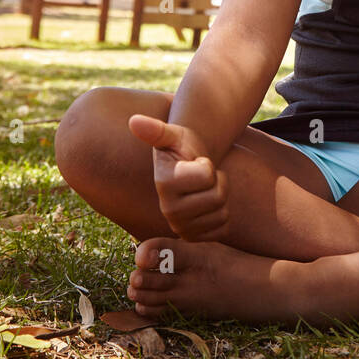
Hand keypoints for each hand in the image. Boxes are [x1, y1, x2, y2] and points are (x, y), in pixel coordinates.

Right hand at [128, 115, 229, 241]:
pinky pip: (224, 227)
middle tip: (203, 177)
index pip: (206, 175)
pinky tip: (207, 205)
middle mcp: (168, 211)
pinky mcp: (195, 238)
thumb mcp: (172, 135)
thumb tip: (134, 120)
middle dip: (217, 181)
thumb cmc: (181, 149)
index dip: (207, 165)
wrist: (188, 171)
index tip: (195, 162)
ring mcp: (181, 228)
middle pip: (217, 196)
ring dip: (220, 195)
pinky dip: (221, 214)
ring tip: (205, 189)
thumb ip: (155, 129)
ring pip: (222, 211)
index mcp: (163, 183)